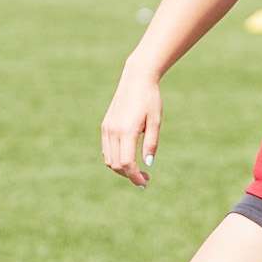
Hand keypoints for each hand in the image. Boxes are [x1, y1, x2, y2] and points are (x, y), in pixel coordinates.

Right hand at [100, 70, 161, 187]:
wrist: (136, 78)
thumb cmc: (150, 99)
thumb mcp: (155, 121)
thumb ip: (151, 143)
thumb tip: (148, 164)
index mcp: (127, 131)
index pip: (126, 163)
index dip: (135, 177)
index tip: (145, 182)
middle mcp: (113, 131)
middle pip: (116, 164)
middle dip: (129, 175)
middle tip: (145, 178)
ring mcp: (107, 128)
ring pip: (108, 159)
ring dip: (121, 169)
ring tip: (137, 170)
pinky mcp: (105, 125)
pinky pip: (106, 149)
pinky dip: (115, 158)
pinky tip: (128, 158)